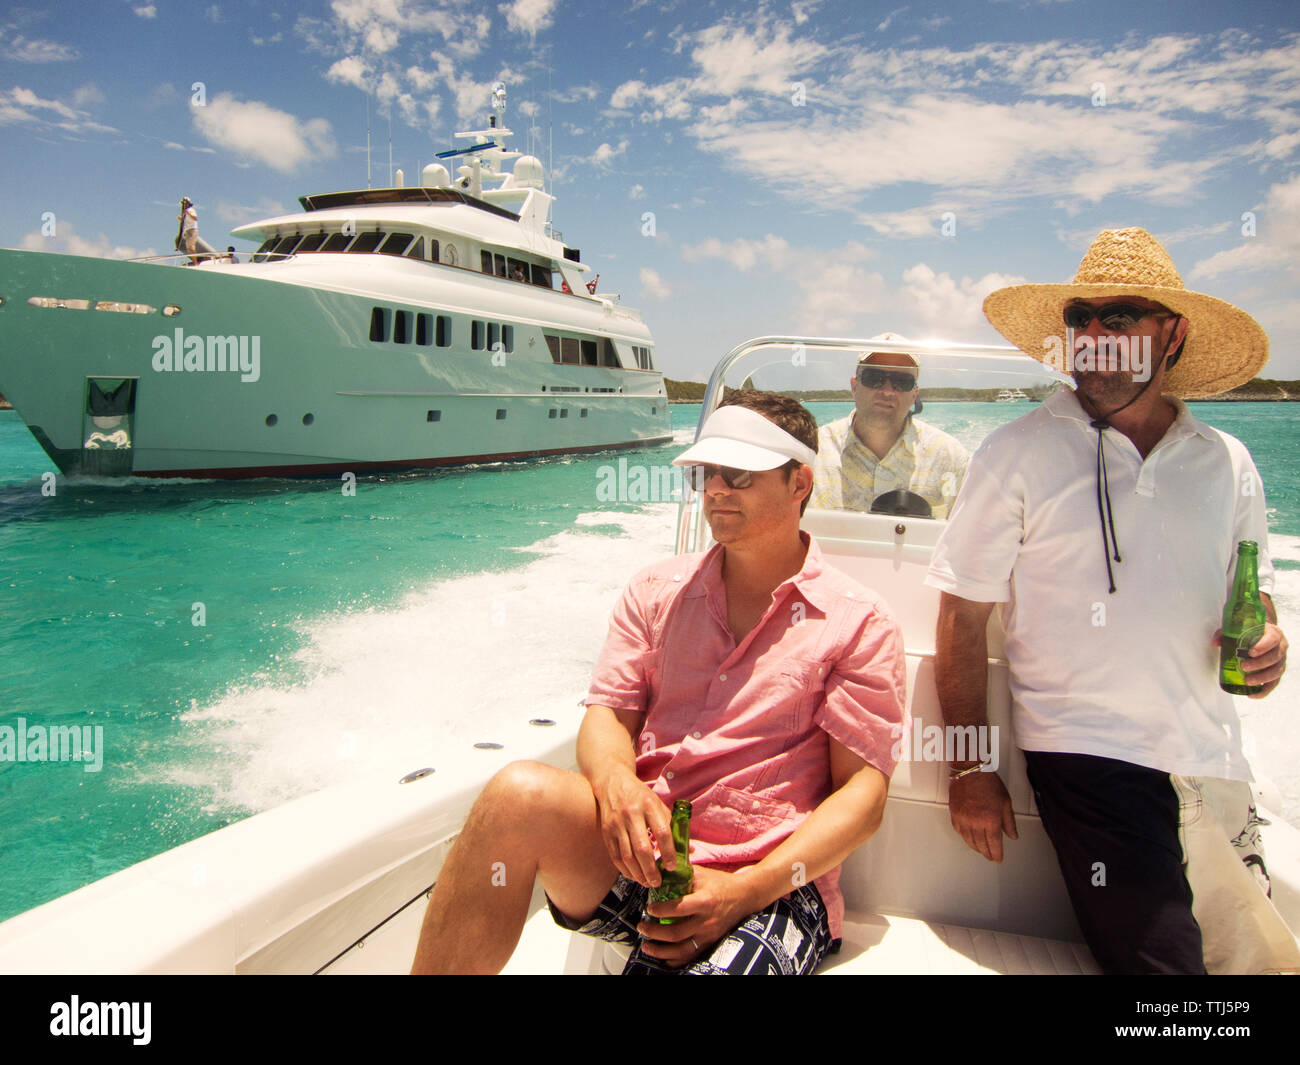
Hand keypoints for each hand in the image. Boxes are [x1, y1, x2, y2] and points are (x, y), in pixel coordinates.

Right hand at [592, 771, 673, 886]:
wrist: (612, 782)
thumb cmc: (640, 796)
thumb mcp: (658, 804)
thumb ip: (673, 826)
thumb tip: (690, 850)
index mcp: (649, 805)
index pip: (662, 832)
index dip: (669, 852)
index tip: (673, 866)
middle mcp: (632, 814)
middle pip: (642, 848)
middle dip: (651, 870)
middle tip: (658, 882)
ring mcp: (617, 824)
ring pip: (627, 856)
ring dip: (638, 874)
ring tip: (648, 883)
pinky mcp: (607, 832)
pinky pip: (615, 856)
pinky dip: (625, 870)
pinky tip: (634, 876)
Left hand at [636, 866, 755, 968]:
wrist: (744, 896)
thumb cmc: (720, 883)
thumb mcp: (701, 874)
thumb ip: (680, 873)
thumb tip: (657, 870)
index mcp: (705, 900)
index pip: (679, 908)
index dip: (661, 910)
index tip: (649, 908)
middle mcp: (707, 920)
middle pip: (676, 933)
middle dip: (654, 932)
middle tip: (641, 927)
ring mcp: (709, 934)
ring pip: (682, 950)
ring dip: (661, 951)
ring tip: (646, 946)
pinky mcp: (711, 943)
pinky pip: (691, 957)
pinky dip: (675, 960)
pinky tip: (663, 958)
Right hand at [948, 770, 1016, 861]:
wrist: (970, 771)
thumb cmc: (988, 782)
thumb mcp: (1005, 802)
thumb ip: (1009, 822)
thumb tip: (1012, 835)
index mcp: (991, 820)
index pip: (994, 844)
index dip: (996, 853)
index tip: (998, 858)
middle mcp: (976, 822)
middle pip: (981, 844)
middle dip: (986, 852)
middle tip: (990, 856)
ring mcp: (963, 819)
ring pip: (969, 840)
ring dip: (975, 847)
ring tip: (980, 849)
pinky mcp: (954, 814)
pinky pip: (959, 831)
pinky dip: (964, 836)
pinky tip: (968, 837)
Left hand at [1213, 624, 1287, 697]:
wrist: (1262, 634)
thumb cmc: (1250, 631)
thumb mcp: (1237, 629)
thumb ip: (1225, 634)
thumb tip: (1215, 643)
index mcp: (1273, 633)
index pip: (1272, 639)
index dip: (1263, 646)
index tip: (1250, 652)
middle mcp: (1280, 647)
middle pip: (1274, 657)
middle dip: (1259, 664)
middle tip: (1244, 667)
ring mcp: (1280, 660)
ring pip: (1276, 671)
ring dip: (1262, 678)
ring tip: (1247, 681)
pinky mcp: (1277, 672)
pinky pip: (1274, 683)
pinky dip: (1264, 690)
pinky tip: (1253, 694)